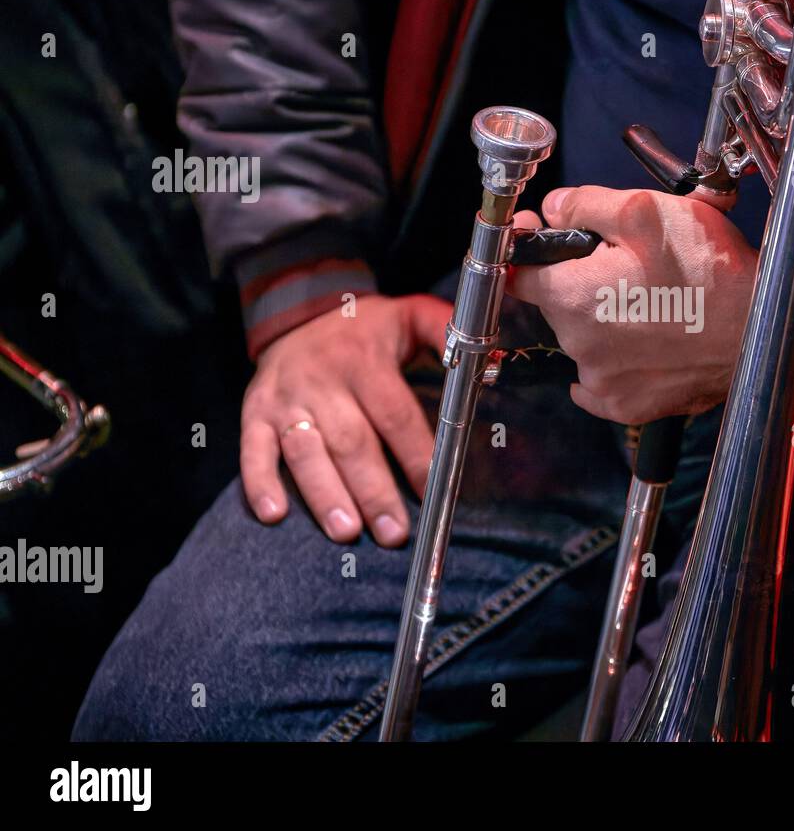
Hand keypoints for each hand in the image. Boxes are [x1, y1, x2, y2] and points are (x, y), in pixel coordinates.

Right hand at [241, 294, 449, 545]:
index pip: (394, 414)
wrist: (299, 312)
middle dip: (374, 490)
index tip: (432, 488)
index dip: (414, 453)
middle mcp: (321, 380)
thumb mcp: (409, 314)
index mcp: (363, 360)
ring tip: (347, 533)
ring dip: (326, 495)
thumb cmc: (366, 328)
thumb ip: (445, 331)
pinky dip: (259, 484)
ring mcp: (285, 399)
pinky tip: (274, 515)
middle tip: (395, 533)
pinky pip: (252, 451)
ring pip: (305, 452)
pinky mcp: (255, 413)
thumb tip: (488, 357)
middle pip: (351, 442)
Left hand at [508, 186, 757, 423]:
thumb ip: (585, 204)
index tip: (544, 233)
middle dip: (582, 280)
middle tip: (629, 264)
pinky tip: (649, 338)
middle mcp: (579, 346)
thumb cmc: (711, 272)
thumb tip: (555, 209)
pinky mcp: (628, 406)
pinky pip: (604, 380)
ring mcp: (603, 382)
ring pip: (585, 339)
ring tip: (654, 299)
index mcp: (572, 298)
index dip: (530, 246)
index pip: (517, 272)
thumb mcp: (645, 210)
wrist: (762, 329)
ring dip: (606, 318)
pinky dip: (619, 359)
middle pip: (558, 304)